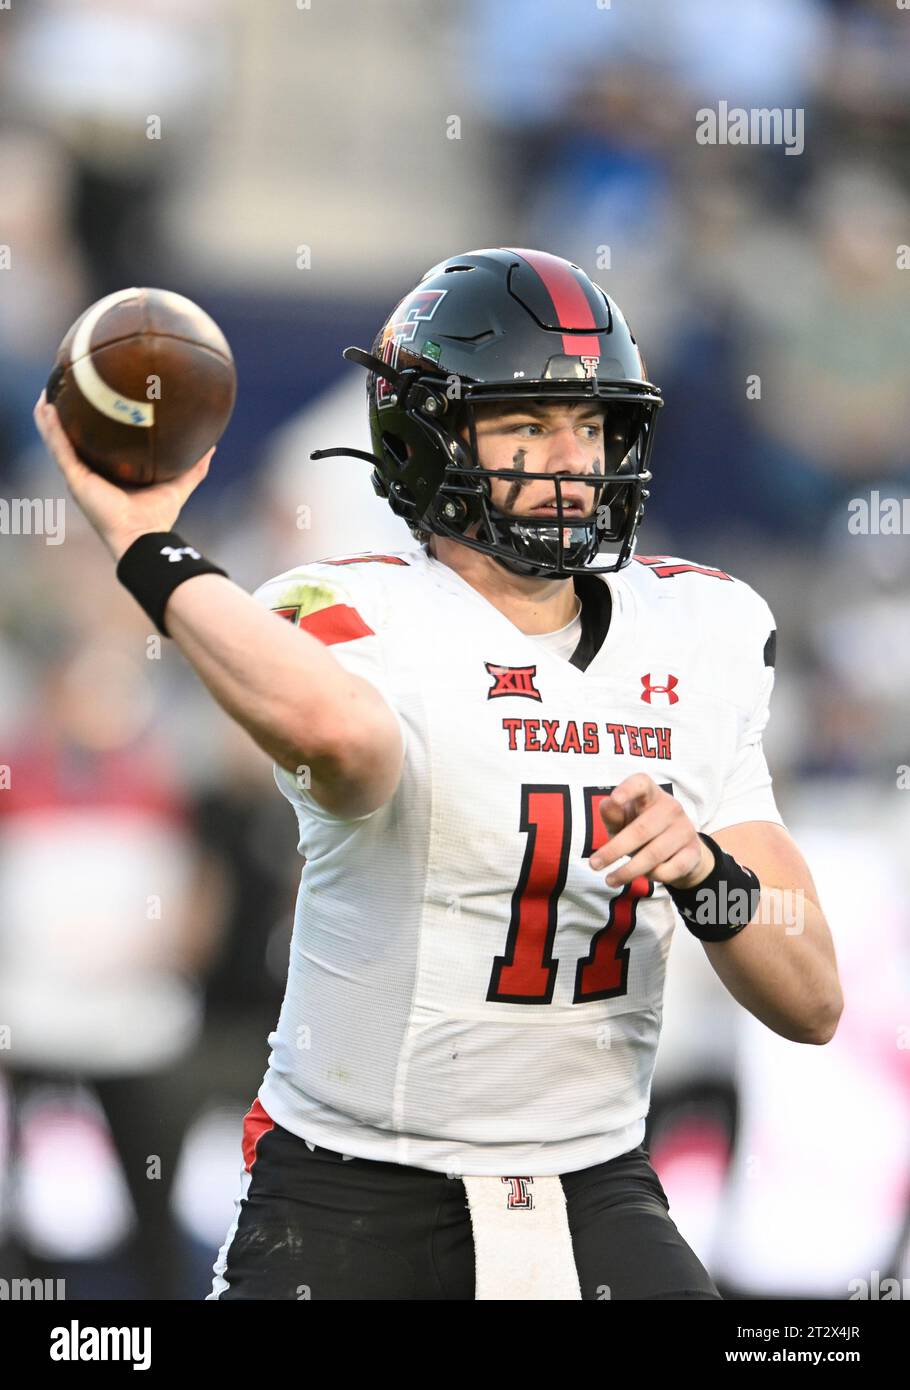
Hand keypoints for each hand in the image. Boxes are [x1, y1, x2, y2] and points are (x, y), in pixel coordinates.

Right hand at [33, 390, 214, 562]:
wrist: (144, 537)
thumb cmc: (157, 517)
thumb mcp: (178, 484)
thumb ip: (194, 466)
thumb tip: (212, 445)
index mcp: (108, 471)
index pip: (95, 441)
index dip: (89, 420)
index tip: (92, 393)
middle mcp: (89, 471)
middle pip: (70, 436)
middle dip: (65, 412)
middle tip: (65, 382)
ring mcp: (79, 475)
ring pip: (57, 439)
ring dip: (49, 415)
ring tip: (47, 388)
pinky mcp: (75, 479)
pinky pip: (59, 448)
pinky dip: (50, 428)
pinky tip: (46, 407)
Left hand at [589, 773, 714, 888]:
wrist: (678, 851)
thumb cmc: (641, 831)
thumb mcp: (622, 821)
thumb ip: (612, 814)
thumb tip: (608, 804)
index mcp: (650, 794)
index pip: (641, 783)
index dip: (628, 789)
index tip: (615, 799)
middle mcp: (671, 807)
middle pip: (641, 829)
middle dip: (614, 850)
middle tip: (594, 865)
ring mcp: (685, 829)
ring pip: (654, 854)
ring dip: (629, 871)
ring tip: (610, 880)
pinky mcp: (694, 852)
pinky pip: (669, 870)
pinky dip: (653, 876)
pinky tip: (644, 876)